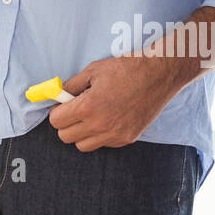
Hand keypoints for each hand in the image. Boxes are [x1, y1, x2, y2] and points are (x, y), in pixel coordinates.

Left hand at [47, 55, 179, 151]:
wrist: (158, 75)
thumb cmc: (125, 69)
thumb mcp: (92, 71)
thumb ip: (71, 86)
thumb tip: (57, 95)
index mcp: (88, 107)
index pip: (56, 121)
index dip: (57, 111)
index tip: (62, 104)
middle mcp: (100, 126)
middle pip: (66, 137)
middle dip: (66, 123)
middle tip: (74, 110)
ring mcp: (115, 135)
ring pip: (83, 145)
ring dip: (81, 132)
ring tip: (90, 115)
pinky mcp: (127, 139)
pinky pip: (103, 144)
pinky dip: (100, 135)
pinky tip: (107, 118)